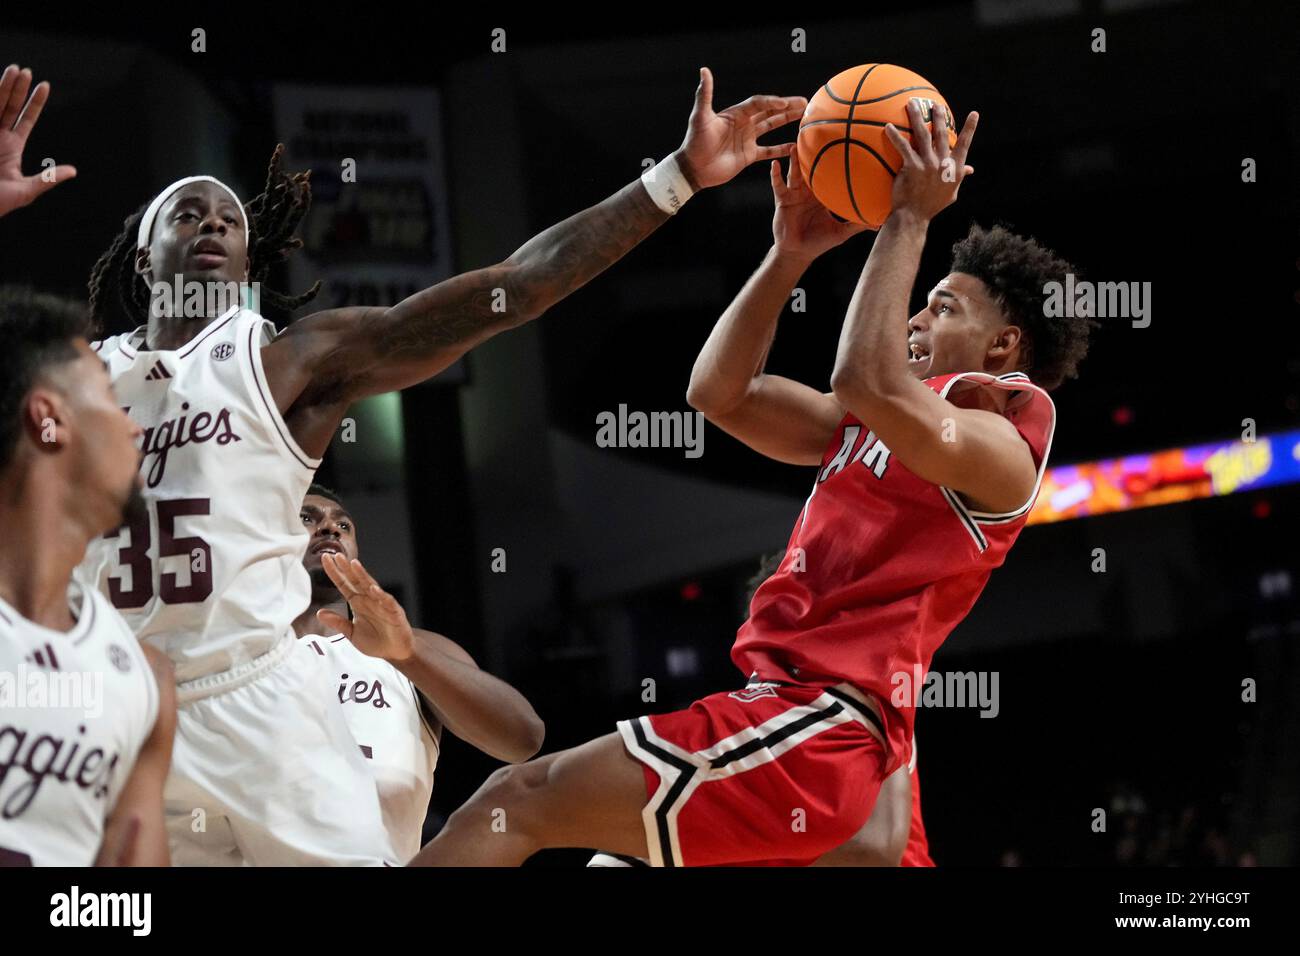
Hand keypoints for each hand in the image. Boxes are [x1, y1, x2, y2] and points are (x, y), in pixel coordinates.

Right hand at [0, 65, 76, 218]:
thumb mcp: (25, 191)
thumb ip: (47, 178)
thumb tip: (73, 171)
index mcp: (11, 147)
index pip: (26, 119)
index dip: (35, 102)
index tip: (45, 85)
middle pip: (8, 106)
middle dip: (17, 88)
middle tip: (26, 70)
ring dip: (3, 87)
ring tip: (14, 70)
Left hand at [317, 553, 414, 663]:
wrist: (395, 652)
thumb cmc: (375, 641)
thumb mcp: (351, 633)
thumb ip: (338, 622)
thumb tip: (319, 613)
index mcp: (358, 602)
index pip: (344, 584)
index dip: (335, 572)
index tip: (325, 559)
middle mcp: (369, 599)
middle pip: (356, 580)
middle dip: (346, 568)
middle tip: (336, 555)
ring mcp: (382, 604)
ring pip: (371, 586)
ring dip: (363, 575)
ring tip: (353, 564)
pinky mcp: (394, 613)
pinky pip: (387, 602)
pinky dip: (381, 595)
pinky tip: (373, 589)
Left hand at [675, 67, 806, 190]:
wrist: (693, 168)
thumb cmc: (695, 142)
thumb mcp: (700, 117)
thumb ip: (704, 94)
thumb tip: (704, 71)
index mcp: (735, 113)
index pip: (758, 103)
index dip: (771, 102)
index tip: (784, 102)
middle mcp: (743, 123)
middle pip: (769, 111)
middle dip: (787, 106)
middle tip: (805, 102)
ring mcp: (747, 139)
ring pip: (771, 126)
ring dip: (787, 120)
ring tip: (804, 116)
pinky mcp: (748, 155)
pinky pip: (769, 150)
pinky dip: (781, 149)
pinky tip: (795, 146)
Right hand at [770, 151, 871, 260]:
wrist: (798, 252)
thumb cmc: (819, 242)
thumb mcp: (841, 231)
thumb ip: (858, 224)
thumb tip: (880, 224)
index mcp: (822, 194)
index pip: (829, 173)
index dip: (834, 160)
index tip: (842, 143)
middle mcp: (808, 190)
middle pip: (810, 167)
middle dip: (812, 152)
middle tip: (817, 133)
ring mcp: (794, 193)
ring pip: (794, 172)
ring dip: (793, 159)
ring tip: (794, 144)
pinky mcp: (782, 200)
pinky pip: (778, 185)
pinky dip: (775, 176)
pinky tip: (774, 165)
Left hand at [882, 101, 977, 223]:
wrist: (914, 216)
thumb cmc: (932, 205)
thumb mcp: (951, 192)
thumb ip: (959, 177)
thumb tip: (970, 169)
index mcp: (954, 169)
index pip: (964, 145)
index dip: (970, 129)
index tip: (974, 114)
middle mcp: (943, 164)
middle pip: (941, 134)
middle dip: (939, 117)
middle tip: (935, 104)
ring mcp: (927, 164)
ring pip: (922, 135)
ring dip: (916, 117)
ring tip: (911, 104)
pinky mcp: (912, 167)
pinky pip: (903, 147)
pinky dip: (895, 136)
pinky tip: (888, 126)